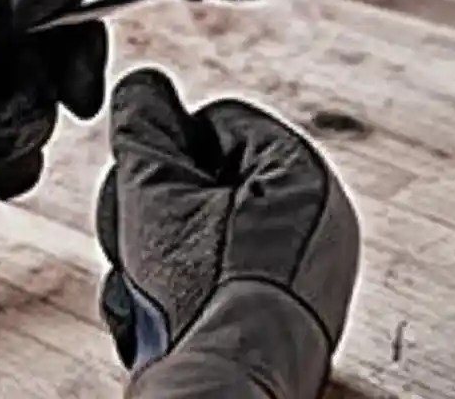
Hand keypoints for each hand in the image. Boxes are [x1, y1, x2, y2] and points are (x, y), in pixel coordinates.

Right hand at [97, 69, 359, 398]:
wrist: (231, 389)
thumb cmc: (205, 295)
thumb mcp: (154, 191)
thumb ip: (141, 128)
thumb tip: (142, 86)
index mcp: (301, 174)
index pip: (218, 118)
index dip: (167, 145)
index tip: (145, 181)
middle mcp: (316, 221)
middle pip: (206, 181)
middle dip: (156, 212)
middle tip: (138, 238)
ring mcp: (302, 275)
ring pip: (204, 236)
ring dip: (157, 259)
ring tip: (148, 289)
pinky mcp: (282, 319)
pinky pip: (220, 281)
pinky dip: (182, 296)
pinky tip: (162, 321)